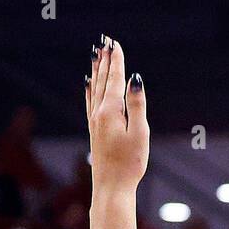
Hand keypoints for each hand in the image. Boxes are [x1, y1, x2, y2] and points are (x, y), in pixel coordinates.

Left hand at [87, 36, 148, 192]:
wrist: (111, 187)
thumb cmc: (129, 163)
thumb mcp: (139, 133)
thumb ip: (137, 104)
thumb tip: (135, 79)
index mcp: (111, 111)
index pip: (116, 79)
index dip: (117, 61)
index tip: (115, 43)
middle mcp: (99, 113)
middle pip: (103, 80)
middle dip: (105, 60)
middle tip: (105, 41)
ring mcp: (95, 122)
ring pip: (95, 89)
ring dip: (97, 71)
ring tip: (96, 55)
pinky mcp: (95, 131)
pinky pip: (90, 102)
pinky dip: (90, 89)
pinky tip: (88, 84)